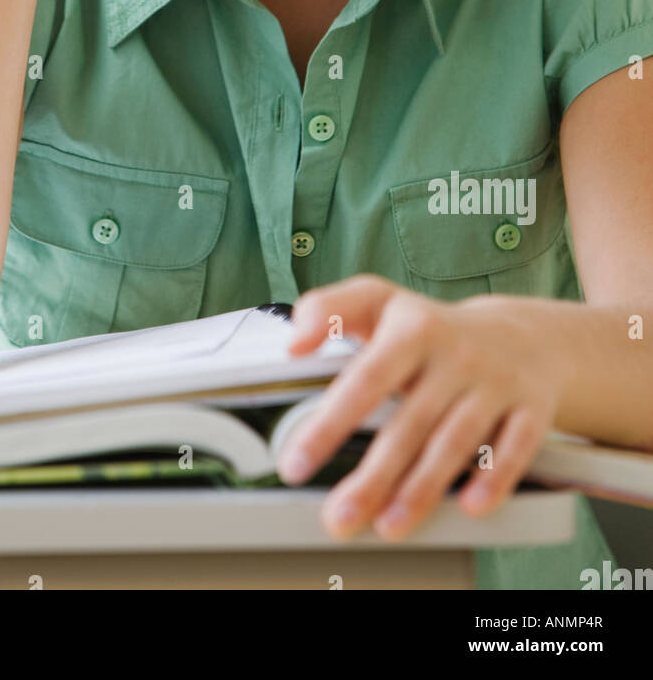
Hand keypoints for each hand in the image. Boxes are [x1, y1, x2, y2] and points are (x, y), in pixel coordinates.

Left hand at [276, 276, 564, 539]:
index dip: (330, 423)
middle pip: (409, 423)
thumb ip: (327, 309)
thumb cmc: (431, 326)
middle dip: (374, 476)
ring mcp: (496, 383)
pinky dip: (494, 478)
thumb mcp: (378, 300)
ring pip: (456, 441)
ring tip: (389, 525)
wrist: (522, 335)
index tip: (298, 462)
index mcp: (413, 328)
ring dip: (422, 488)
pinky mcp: (531, 409)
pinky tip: (469, 506)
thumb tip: (293, 344)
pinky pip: (515, 448)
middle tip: (340, 516)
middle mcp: (456, 354)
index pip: (366, 379)